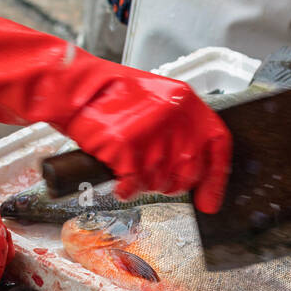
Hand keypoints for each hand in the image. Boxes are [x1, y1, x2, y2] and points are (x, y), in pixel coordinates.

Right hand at [0, 7, 231, 210]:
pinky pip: (134, 185)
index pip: (217, 144)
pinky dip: (125, 190)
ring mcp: (150, 134)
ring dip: (146, 185)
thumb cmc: (109, 97)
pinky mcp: (126, 150)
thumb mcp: (153, 101)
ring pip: (161, 180)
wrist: (74, 90)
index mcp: (185, 101)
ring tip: (130, 172)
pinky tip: (118, 183)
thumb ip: (176, 127)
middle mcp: (173, 117)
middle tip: (155, 181)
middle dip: (173, 184)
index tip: (209, 201)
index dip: (216, 178)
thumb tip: (191, 165)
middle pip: (189, 170)